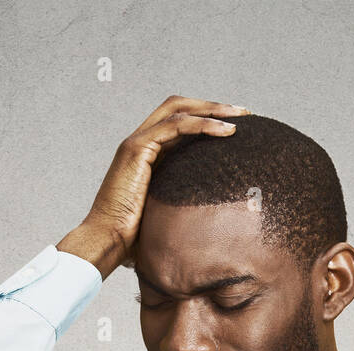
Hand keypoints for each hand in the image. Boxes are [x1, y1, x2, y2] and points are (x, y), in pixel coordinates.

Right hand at [57, 95, 250, 278]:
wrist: (107, 242)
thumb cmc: (133, 238)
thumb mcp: (167, 215)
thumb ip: (183, 208)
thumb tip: (212, 225)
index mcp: (147, 154)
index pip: (179, 122)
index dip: (208, 118)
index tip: (237, 127)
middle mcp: (140, 142)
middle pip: (180, 107)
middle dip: (214, 106)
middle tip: (246, 113)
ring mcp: (137, 142)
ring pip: (178, 110)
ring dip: (213, 110)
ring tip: (242, 116)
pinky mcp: (136, 149)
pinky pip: (175, 126)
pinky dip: (202, 124)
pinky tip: (226, 132)